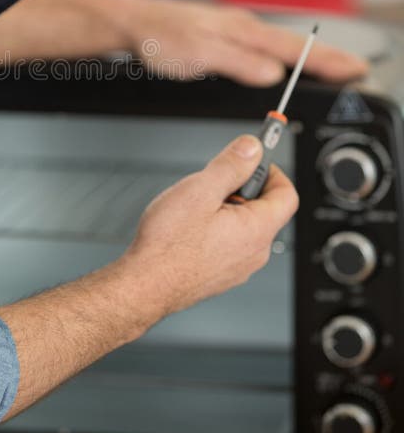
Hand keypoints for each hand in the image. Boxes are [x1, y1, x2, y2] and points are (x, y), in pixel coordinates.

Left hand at [118, 0, 368, 85]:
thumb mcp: (198, 55)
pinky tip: (283, 61)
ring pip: (280, 44)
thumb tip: (272, 76)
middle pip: (295, 45)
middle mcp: (243, 27)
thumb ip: (237, 64)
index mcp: (243, 32)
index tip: (354, 70)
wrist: (132, 23)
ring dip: (308, 55)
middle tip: (356, 69)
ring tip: (331, 66)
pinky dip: (284, 54)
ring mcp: (233, 30)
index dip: (327, 62)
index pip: (295, 50)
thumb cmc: (159, 37)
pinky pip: (264, 45)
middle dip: (328, 57)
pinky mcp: (222, 36)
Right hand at [124, 135, 298, 316]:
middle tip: (213, 182)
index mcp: (257, 230)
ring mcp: (238, 267)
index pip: (287, 194)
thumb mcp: (200, 190)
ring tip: (195, 207)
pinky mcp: (221, 275)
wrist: (145, 285)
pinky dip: (216, 229)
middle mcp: (255, 252)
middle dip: (241, 189)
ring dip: (226, 209)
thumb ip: (231, 165)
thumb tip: (252, 148)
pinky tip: (189, 228)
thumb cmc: (168, 244)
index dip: (272, 170)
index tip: (253, 158)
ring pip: (244, 226)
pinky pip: (229, 244)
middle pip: (264, 209)